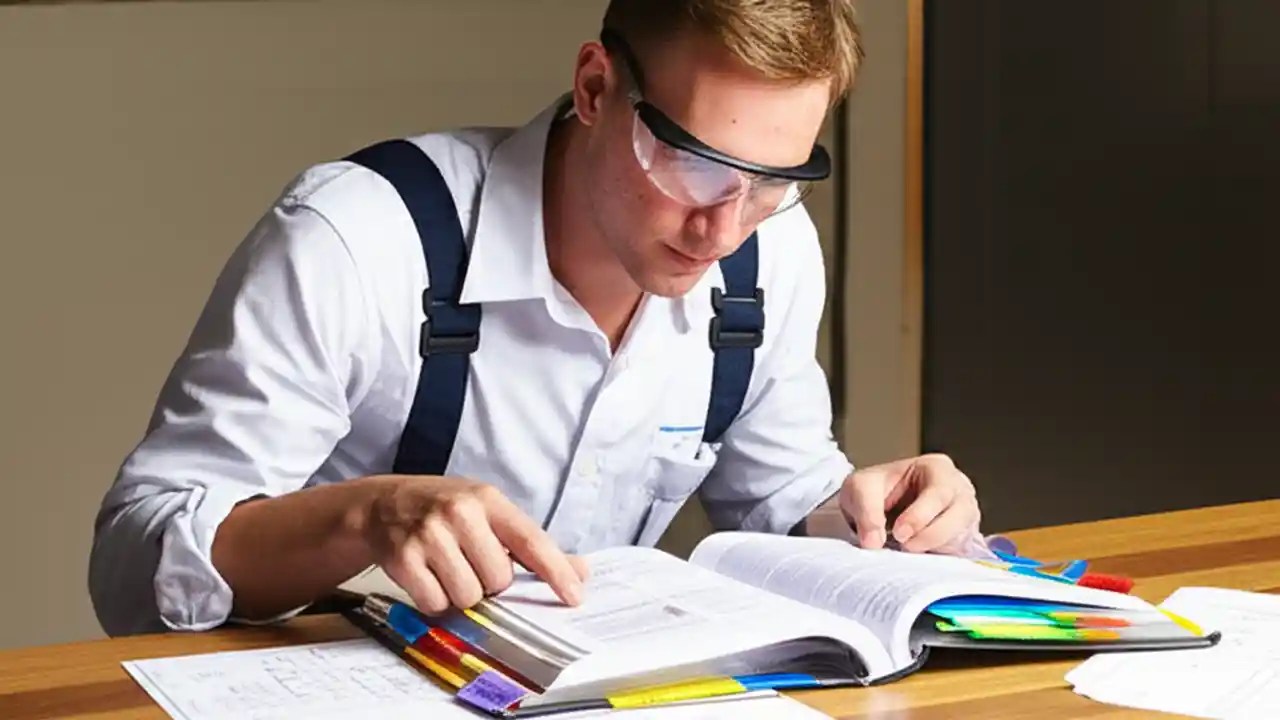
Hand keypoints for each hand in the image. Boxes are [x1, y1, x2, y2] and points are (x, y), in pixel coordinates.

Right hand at [363, 475, 588, 613]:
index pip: (531, 540)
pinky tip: (428, 576)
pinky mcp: (403, 559)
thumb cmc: (444, 510)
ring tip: (448, 569)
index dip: (555, 571)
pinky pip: (436, 604)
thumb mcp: (488, 512)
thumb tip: (579, 570)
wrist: (382, 504)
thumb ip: (530, 544)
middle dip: (489, 582)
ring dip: (461, 593)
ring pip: (468, 596)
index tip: (574, 596)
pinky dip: (435, 600)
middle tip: (470, 563)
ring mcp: (429, 535)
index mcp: (488, 500)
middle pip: (498, 580)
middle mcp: (460, 513)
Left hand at [838, 453, 979, 554]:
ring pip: (961, 538)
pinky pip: (959, 553)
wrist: (878, 509)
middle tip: (904, 545)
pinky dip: (938, 557)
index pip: (939, 492)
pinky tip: (919, 555)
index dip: (920, 516)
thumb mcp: (860, 487)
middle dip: (929, 536)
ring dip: (933, 548)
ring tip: (907, 548)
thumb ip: (865, 508)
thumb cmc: (876, 490)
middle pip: (958, 516)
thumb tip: (873, 542)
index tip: (898, 533)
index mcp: (937, 468)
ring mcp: (965, 517)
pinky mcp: (963, 540)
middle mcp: (958, 491)